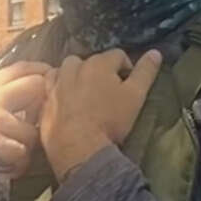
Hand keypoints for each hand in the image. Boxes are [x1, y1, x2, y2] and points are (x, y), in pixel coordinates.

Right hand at [0, 61, 49, 183]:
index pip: (25, 68)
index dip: (44, 75)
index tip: (50, 87)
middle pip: (39, 88)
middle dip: (46, 107)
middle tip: (39, 126)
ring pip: (33, 130)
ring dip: (30, 146)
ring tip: (19, 156)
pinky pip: (19, 153)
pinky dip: (18, 164)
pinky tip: (10, 169)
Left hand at [39, 49, 161, 181]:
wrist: (78, 148)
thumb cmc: (110, 121)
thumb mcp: (135, 96)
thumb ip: (146, 73)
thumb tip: (156, 52)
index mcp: (99, 64)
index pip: (117, 55)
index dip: (126, 67)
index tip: (128, 84)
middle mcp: (74, 68)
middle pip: (89, 61)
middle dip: (98, 71)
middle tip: (106, 92)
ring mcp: (56, 84)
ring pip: (66, 70)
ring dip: (75, 76)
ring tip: (84, 94)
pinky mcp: (44, 101)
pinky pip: (49, 88)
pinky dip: (57, 89)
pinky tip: (64, 102)